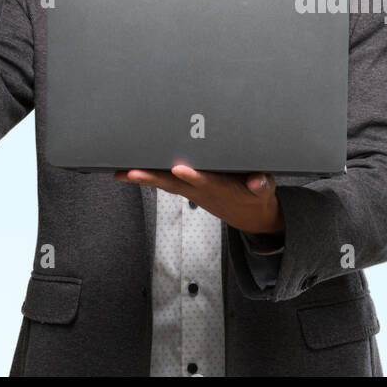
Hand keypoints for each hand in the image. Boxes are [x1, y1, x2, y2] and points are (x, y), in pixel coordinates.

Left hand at [117, 165, 283, 236]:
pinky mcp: (189, 190)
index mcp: (220, 188)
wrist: (252, 218)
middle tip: (131, 172)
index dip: (192, 176)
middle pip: (173, 183)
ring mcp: (193, 192)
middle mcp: (201, 191)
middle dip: (152, 178)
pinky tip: (131, 173)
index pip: (204, 180)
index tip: (179, 168)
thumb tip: (258, 180)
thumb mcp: (265, 192)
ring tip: (121, 173)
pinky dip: (148, 178)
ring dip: (143, 179)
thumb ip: (262, 184)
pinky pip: (165, 183)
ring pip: (164, 184)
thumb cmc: (256, 198)